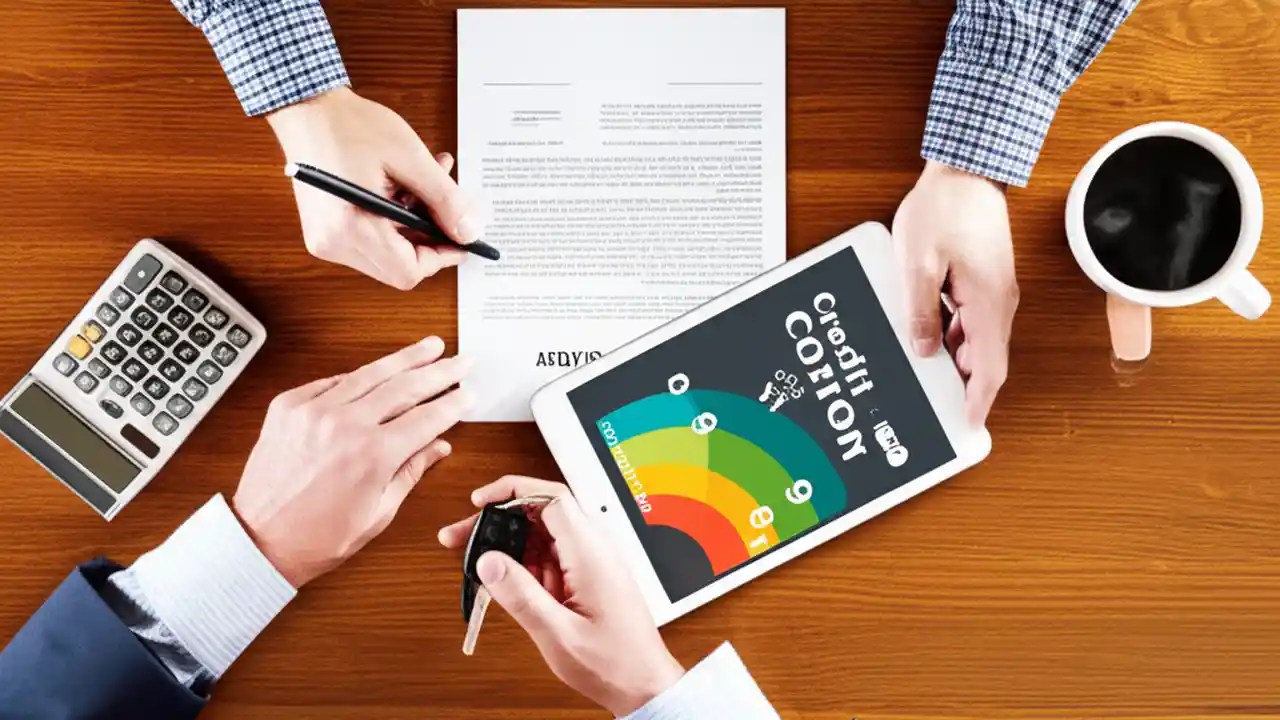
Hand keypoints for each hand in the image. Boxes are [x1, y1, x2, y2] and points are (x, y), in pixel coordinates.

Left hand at [233, 336, 469, 587]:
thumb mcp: (378, 513)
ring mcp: (314, 410)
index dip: (453, 403)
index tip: (468, 393)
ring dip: (405, 358)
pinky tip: (379, 369)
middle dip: (440, 371)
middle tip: (461, 361)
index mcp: (373, 455)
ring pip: (370, 373)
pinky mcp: (289, 405)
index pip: (428, 417)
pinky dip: (360, 374)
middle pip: (406, 386)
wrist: (259, 540)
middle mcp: (344, 425)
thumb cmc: (316, 537)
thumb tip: (438, 447)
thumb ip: (411, 472)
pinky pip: (333, 380)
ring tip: (429, 347)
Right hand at [267, 87, 482, 289]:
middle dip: (429, 240)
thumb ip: (446, 200)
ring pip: (387, 255)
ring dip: (414, 227)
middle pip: (398, 267)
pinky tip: (405, 191)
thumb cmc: (350, 125)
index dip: (442, 258)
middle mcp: (333, 242)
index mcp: (352, 228)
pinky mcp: (325, 230)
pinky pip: (369, 240)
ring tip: (427, 188)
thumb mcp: (410, 158)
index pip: (408, 271)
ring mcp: (325, 239)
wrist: (306, 108)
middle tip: (448, 210)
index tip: (462, 240)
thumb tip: (469, 232)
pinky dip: (393, 223)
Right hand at [438, 477, 683, 715]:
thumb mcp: (558, 633)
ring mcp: (592, 562)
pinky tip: (505, 583)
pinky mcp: (588, 576)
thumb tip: (488, 562)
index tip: (480, 502)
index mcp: (590, 553)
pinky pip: (550, 558)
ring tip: (476, 564)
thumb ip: (521, 596)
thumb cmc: (614, 664)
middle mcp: (594, 549)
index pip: (550, 498)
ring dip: (508, 546)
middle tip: (462, 536)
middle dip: (499, 519)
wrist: (644, 684)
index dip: (512, 491)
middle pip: (540, 513)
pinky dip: (523, 565)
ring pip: (542, 536)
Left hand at [892, 160, 1018, 424]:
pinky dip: (953, 336)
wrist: (967, 168)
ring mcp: (993, 291)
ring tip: (925, 378)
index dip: (979, 401)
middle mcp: (999, 302)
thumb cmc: (944, 208)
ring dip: (955, 360)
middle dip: (963, 387)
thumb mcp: (917, 264)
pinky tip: (927, 338)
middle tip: (934, 408)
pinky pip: (970, 320)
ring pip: (976, 341)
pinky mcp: (983, 280)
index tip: (967, 426)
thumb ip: (920, 312)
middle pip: (985, 359)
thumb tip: (924, 350)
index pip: (991, 368)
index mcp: (989, 303)